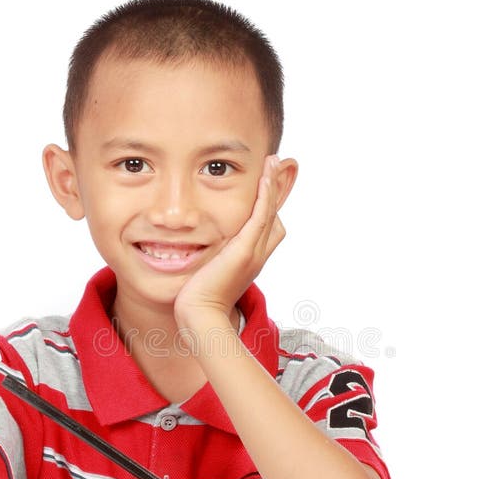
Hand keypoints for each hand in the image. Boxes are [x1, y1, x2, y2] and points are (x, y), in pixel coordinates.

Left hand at [174, 155, 287, 332]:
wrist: (200, 317)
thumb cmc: (198, 301)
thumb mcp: (207, 274)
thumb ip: (210, 259)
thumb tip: (201, 252)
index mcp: (250, 259)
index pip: (267, 227)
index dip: (269, 205)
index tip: (267, 184)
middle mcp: (257, 254)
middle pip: (275, 216)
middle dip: (278, 190)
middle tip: (280, 165)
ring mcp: (254, 252)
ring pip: (270, 212)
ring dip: (274, 185)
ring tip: (275, 161)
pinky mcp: (245, 250)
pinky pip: (260, 215)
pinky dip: (265, 194)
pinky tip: (265, 175)